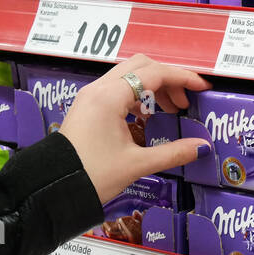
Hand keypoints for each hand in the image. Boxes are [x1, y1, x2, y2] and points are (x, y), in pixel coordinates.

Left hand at [58, 55, 211, 203]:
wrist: (51, 188)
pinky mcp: (87, 107)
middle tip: (184, 102)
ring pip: (129, 75)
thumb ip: (173, 153)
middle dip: (168, 79)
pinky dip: (138, 95)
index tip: (202, 87)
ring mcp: (91, 97)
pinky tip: (147, 116)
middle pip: (141, 66)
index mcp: (109, 97)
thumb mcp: (137, 165)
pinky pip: (118, 88)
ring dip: (153, 87)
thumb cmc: (90, 175)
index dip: (183, 77)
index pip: (154, 73)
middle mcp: (98, 90)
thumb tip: (201, 147)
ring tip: (170, 110)